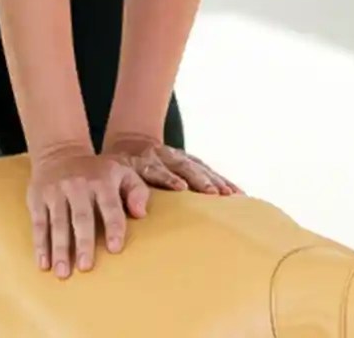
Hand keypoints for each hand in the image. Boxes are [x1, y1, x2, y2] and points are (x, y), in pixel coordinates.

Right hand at [26, 142, 150, 278]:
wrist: (60, 152)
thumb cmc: (98, 172)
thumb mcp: (123, 172)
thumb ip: (137, 191)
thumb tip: (141, 214)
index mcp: (102, 180)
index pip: (110, 205)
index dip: (113, 226)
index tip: (115, 248)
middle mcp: (78, 185)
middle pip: (81, 217)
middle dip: (83, 242)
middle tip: (86, 267)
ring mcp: (55, 191)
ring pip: (57, 222)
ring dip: (59, 249)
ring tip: (63, 272)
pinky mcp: (37, 198)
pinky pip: (38, 223)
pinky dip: (40, 244)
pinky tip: (43, 263)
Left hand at [103, 133, 240, 195]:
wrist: (132, 142)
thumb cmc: (122, 169)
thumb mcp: (116, 175)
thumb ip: (122, 190)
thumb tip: (128, 212)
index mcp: (143, 160)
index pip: (156, 168)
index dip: (168, 177)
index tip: (180, 187)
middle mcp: (163, 156)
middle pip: (182, 166)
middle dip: (199, 179)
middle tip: (212, 193)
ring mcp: (178, 156)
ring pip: (198, 166)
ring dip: (214, 180)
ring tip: (229, 194)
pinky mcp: (189, 159)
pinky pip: (208, 169)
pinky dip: (222, 180)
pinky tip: (237, 192)